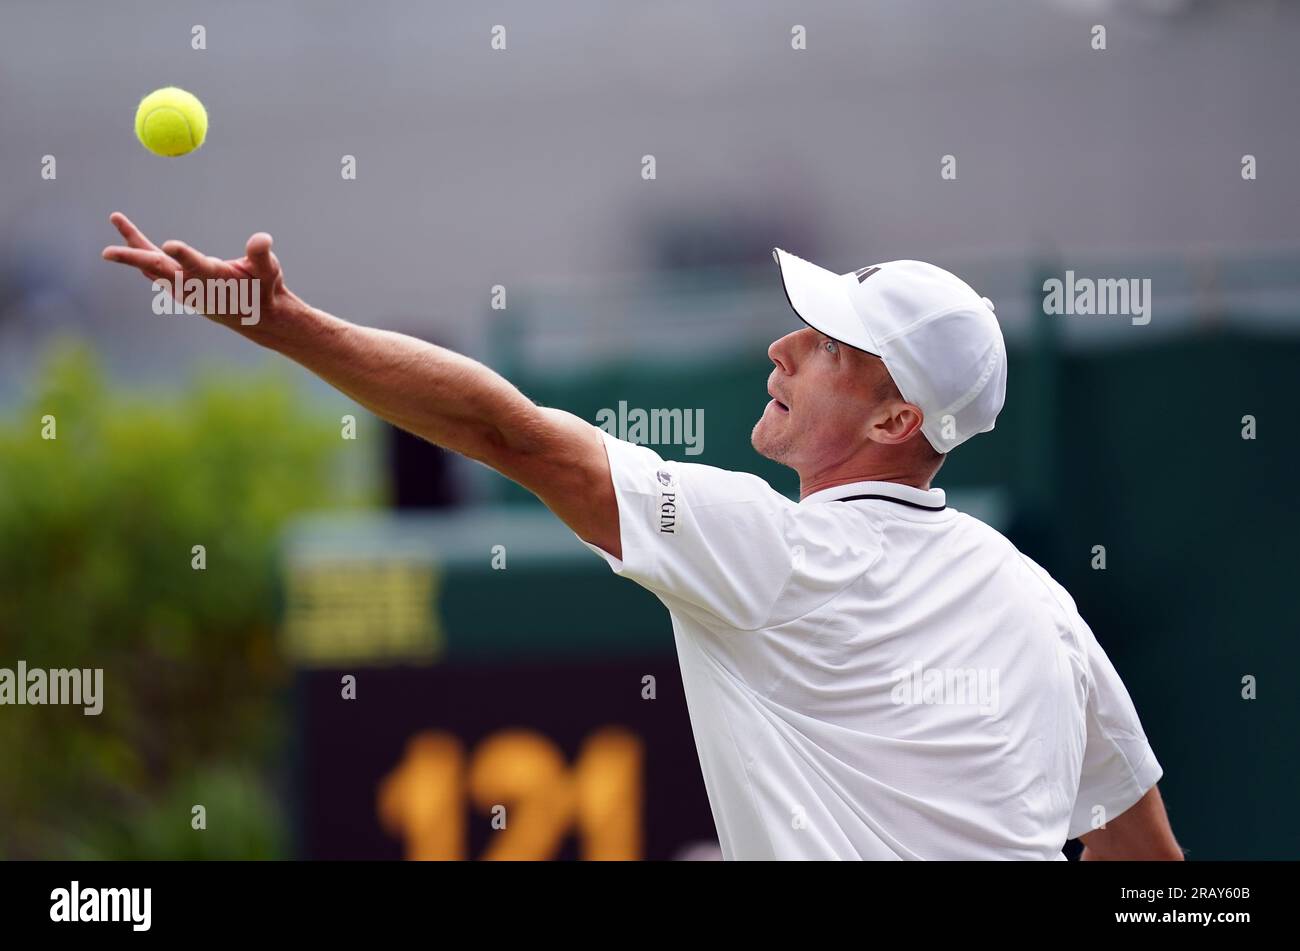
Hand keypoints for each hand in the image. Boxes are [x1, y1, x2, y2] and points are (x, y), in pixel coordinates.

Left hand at [101, 212, 304, 334]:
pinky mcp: (181, 286)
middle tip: (106, 252)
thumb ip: (261, 255)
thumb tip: (262, 239)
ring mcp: (184, 288)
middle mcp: (194, 286)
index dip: (184, 256)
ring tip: (117, 217)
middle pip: (160, 268)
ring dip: (132, 246)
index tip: (169, 244)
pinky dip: (141, 254)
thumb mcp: (270, 271)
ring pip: (153, 265)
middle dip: (134, 257)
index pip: (196, 267)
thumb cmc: (265, 289)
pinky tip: (131, 239)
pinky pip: (156, 269)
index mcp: (215, 280)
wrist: (258, 317)